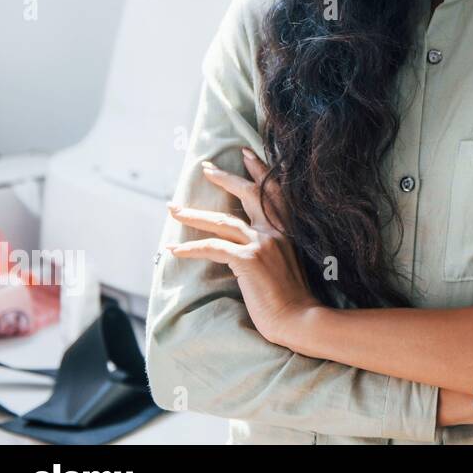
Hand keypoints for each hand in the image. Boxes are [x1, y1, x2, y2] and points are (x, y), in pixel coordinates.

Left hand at [165, 147, 319, 346]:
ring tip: (173, 208)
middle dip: (225, 178)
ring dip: (193, 214)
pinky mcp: (247, 261)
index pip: (273, 192)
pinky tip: (172, 250)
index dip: (260, 170)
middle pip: (248, 194)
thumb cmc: (293, 299)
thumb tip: (249, 248)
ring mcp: (262, 244)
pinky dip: (190, 249)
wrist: (300, 319)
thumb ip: (274, 248)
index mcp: (288, 231)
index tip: (246, 153)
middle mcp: (276, 232)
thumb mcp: (288, 264)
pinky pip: (212, 248)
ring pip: (221, 221)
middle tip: (205, 168)